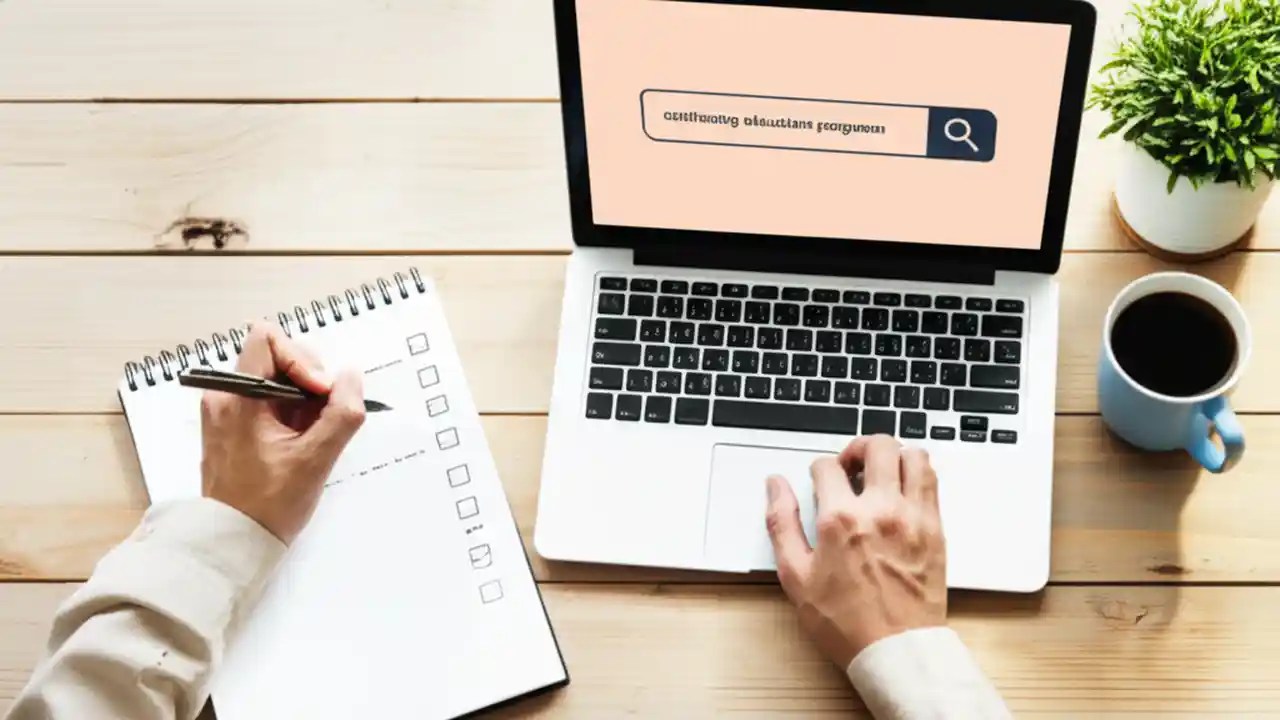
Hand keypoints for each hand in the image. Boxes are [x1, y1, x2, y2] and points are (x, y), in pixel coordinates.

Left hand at [200, 323, 365, 543]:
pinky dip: (290, 412)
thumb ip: (342, 413)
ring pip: (274, 379)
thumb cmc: (269, 505)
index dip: (302, 358)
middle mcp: (224, 396)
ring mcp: (225, 411)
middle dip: (309, 379)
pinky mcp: (231, 427)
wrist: (231, 543)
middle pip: (275, 356)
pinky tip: (301, 440)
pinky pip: (267, 401)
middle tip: (324, 415)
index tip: (319, 393)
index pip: (268, 338)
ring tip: (313, 432)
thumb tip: (352, 377)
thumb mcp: (316, 459)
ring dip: (303, 397)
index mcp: (238, 397)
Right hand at [766, 435, 946, 667]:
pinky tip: (902, 490)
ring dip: (893, 455)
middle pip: (876, 446)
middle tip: (850, 465)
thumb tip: (775, 487)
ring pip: (912, 456)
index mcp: (840, 520)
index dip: (818, 469)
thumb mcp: (795, 576)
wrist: (895, 650)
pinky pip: (932, 481)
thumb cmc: (846, 621)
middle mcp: (880, 510)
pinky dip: (916, 473)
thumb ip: (781, 523)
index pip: (827, 466)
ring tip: (880, 472)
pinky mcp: (936, 529)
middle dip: (857, 448)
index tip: (819, 482)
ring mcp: (913, 517)